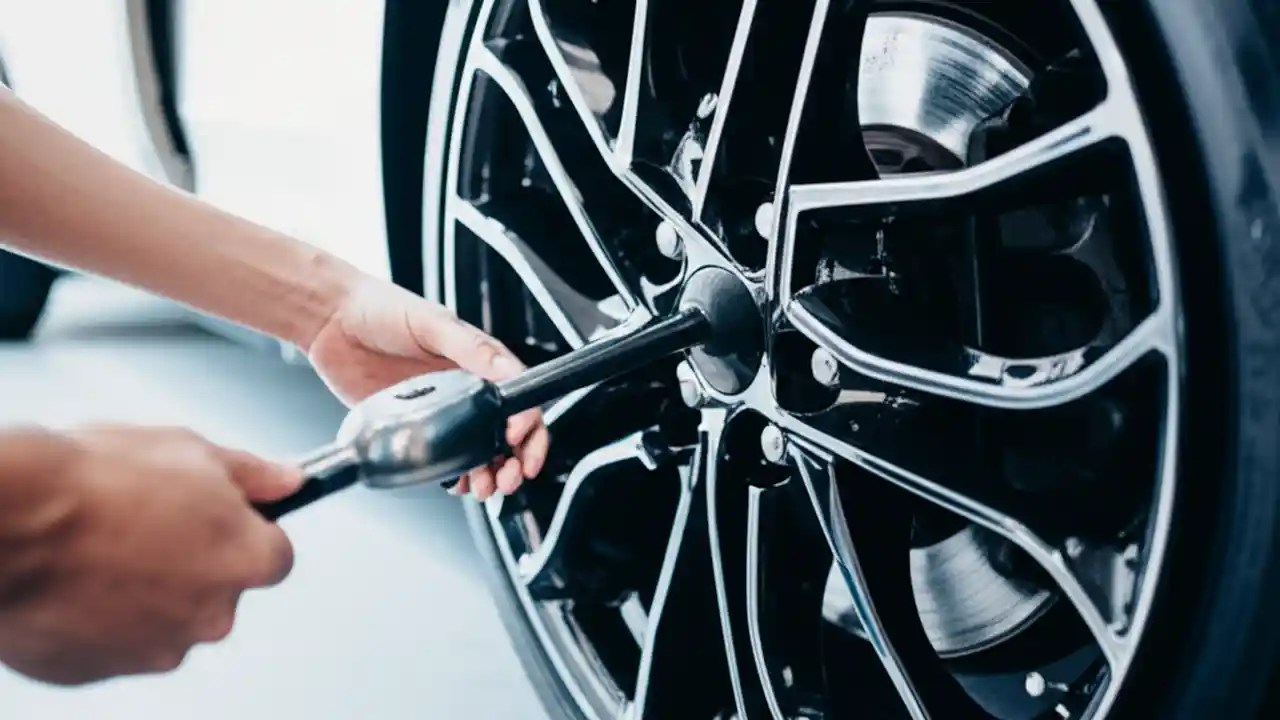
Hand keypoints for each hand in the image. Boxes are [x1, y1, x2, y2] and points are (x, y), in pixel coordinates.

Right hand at [0, 426, 298, 684]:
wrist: (10, 523)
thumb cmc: (95, 483)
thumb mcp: (189, 449)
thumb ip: (251, 474)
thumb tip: (288, 480)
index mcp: (247, 560)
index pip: (274, 554)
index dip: (245, 531)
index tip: (217, 518)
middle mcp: (213, 615)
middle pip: (220, 590)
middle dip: (194, 562)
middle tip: (148, 524)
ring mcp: (157, 648)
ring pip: (167, 619)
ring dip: (148, 592)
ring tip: (104, 549)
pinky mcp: (100, 671)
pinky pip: (113, 642)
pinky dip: (101, 618)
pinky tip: (78, 580)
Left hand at [305, 275, 548, 499]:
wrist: (331, 321)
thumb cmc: (382, 308)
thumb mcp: (432, 323)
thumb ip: (472, 348)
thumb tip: (508, 372)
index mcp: (478, 362)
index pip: (520, 398)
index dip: (528, 423)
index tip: (517, 439)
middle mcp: (465, 388)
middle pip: (507, 432)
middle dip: (515, 459)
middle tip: (509, 478)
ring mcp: (441, 411)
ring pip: (480, 451)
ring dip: (489, 473)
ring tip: (484, 488)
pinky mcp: (415, 427)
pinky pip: (443, 458)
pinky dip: (456, 475)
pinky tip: (456, 483)